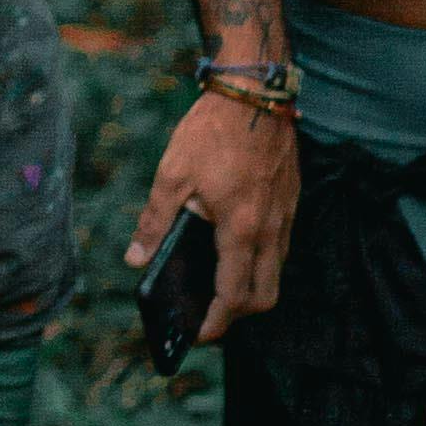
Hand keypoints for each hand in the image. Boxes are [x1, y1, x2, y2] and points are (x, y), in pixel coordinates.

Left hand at [123, 90, 296, 339]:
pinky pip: (280, 248)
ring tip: (218, 285)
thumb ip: (155, 222)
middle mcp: (270, 229)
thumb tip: (136, 259)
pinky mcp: (290, 202)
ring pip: (275, 273)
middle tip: (209, 313)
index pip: (234, 295)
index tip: (199, 334)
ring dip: (251, 289)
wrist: (254, 92)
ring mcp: (285, 216)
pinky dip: (261, 263)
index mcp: (240, 228)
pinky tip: (234, 249)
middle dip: (239, 315)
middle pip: (265, 297)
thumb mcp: (172, 175)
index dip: (217, 322)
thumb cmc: (212, 131)